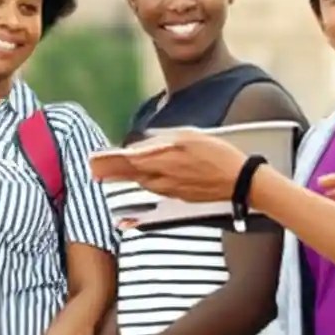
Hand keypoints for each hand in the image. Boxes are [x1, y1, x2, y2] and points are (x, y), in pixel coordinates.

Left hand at [104, 132, 245, 202]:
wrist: (240, 181)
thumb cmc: (219, 154)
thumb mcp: (191, 136)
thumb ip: (164, 139)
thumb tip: (145, 142)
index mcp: (165, 160)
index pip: (131, 160)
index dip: (111, 160)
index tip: (95, 160)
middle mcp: (165, 178)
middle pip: (132, 174)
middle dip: (113, 172)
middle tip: (94, 170)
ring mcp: (172, 190)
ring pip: (143, 184)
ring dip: (128, 178)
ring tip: (111, 175)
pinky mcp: (180, 198)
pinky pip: (156, 193)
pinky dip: (145, 187)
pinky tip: (141, 186)